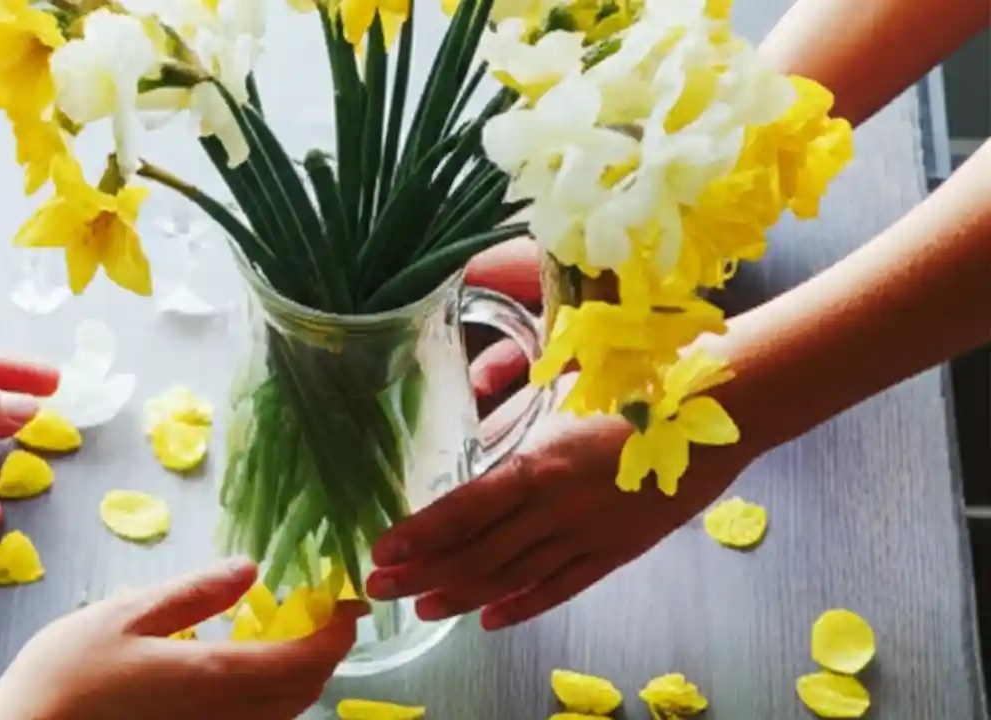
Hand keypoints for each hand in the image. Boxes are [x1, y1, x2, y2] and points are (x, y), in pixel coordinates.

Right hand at [0, 559, 365, 719]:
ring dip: (298, 680)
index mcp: (215, 677)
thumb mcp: (126, 615)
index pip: (305, 660)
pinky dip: (268, 703)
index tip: (349, 606)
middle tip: (321, 617)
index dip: (338, 634)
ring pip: (281, 717)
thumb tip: (250, 569)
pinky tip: (243, 677)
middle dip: (324, 655)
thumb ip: (195, 593)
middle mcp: (226, 719)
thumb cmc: (65, 676)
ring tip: (286, 642)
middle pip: (302, 693)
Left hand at [364, 239, 752, 628]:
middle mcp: (557, 507)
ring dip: (463, 595)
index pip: (464, 508)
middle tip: (380, 589)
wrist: (718, 411)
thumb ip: (511, 419)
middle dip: (423, 573)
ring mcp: (589, 535)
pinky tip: (492, 617)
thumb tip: (469, 434)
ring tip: (423, 608)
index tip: (382, 549)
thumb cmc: (635, 386)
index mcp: (539, 462)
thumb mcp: (560, 392)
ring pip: (513, 576)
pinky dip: (524, 604)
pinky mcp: (618, 551)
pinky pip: (562, 586)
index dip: (419, 534)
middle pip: (478, 551)